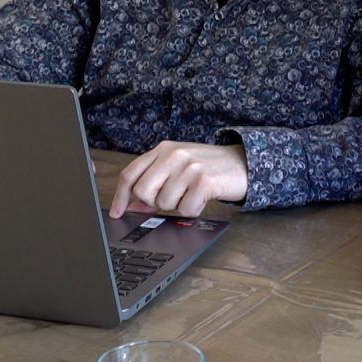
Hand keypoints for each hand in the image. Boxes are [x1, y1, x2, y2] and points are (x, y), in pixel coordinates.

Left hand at [109, 140, 247, 217]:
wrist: (244, 163)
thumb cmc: (210, 166)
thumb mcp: (179, 167)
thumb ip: (155, 180)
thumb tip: (133, 205)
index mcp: (164, 149)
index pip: (131, 173)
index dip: (120, 196)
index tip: (117, 212)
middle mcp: (174, 154)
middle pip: (143, 192)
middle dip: (154, 203)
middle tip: (173, 198)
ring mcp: (189, 167)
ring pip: (164, 204)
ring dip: (178, 206)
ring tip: (192, 193)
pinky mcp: (204, 181)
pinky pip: (186, 209)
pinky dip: (194, 210)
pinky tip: (203, 198)